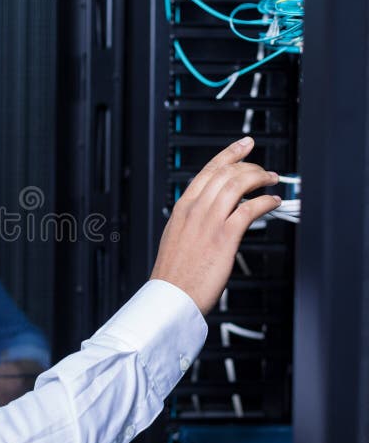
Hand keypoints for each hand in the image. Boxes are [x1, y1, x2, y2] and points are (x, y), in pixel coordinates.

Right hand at [150, 137, 280, 314]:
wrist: (170, 296)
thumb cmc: (174, 274)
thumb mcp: (176, 238)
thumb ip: (192, 222)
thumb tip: (211, 213)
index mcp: (182, 209)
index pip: (207, 171)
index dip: (229, 154)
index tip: (242, 146)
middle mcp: (195, 211)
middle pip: (225, 174)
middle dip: (249, 165)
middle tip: (264, 169)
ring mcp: (209, 223)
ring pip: (237, 185)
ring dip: (259, 179)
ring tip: (272, 181)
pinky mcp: (224, 238)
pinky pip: (248, 209)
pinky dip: (264, 202)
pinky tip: (272, 202)